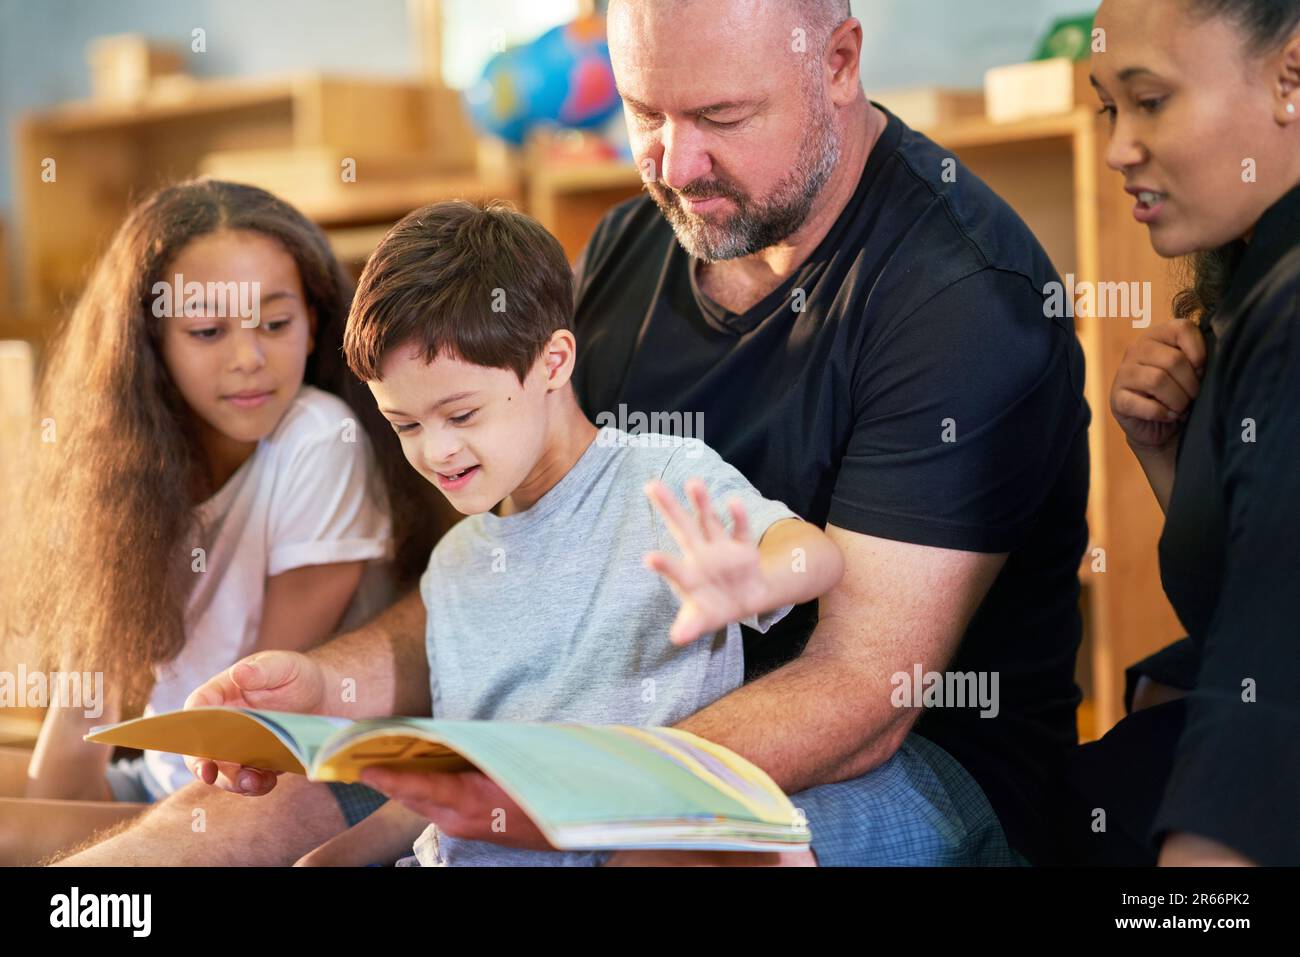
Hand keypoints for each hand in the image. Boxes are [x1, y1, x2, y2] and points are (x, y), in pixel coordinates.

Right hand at [182, 650, 327, 795]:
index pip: (196, 709)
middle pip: (201, 747)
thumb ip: (262, 669)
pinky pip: (248, 779)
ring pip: (223, 770)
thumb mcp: (283, 666)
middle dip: (202, 764)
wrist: (323, 698)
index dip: (189, 726)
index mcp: (222, 694)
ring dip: (232, 781)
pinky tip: (268, 782)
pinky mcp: (255, 762)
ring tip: (252, 781)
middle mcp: (224, 723)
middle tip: (210, 775)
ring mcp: (237, 746)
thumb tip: (239, 672)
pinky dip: (254, 785)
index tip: (195, 741)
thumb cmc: (297, 675)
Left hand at [358, 767, 554, 850]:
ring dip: (398, 785)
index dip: (391, 778)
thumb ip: (478, 749)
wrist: (561, 827)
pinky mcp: (464, 826)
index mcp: (470, 800)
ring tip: (376, 762)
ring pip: (419, 803)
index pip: (421, 786)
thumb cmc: (541, 789)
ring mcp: (459, 825)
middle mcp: (458, 818)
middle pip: (411, 797)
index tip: (364, 769)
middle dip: (384, 779)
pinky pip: (431, 806)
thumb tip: (447, 733)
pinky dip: (416, 790)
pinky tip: (409, 775)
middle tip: (358, 756)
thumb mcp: (512, 761)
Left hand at [643, 478, 770, 645]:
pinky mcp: (742, 545)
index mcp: (687, 574)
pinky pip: (740, 529)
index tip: (649, 558)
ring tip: (693, 483)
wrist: (745, 599)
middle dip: (669, 508)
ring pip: (709, 521)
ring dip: (702, 503)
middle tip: (651, 485)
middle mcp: (700, 554)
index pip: (673, 567)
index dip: (663, 565)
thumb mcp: (703, 619)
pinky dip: (737, 516)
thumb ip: (691, 625)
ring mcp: (721, 547)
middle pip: (683, 527)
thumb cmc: (714, 607)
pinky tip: (733, 502)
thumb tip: (678, 638)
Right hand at [1110, 319, 1206, 452]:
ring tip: (1181, 407)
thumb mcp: (1192, 370)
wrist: (1156, 424)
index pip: (1182, 329)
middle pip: (1173, 360)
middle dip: (1191, 384)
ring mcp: (1123, 373)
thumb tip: (1202, 367)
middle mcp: (1136, 349)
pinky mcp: (1117, 399)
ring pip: (1158, 381)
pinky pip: (1146, 406)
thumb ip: (1199, 359)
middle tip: (1193, 397)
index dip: (1199, 352)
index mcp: (1157, 335)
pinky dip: (1164, 414)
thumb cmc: (1178, 392)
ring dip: (1178, 400)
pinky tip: (1168, 416)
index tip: (1201, 371)